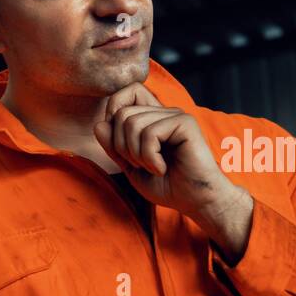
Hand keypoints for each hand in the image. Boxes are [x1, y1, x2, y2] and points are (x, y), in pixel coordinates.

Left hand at [92, 82, 252, 262]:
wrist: (196, 202)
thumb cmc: (168, 187)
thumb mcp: (132, 168)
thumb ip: (114, 147)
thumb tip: (99, 124)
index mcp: (153, 118)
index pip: (126, 94)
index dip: (113, 114)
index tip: (122, 146)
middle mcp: (164, 112)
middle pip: (122, 113)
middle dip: (122, 146)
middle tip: (140, 165)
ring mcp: (175, 116)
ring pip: (132, 122)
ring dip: (136, 154)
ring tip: (153, 167)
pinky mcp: (185, 123)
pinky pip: (150, 133)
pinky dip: (150, 158)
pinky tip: (162, 168)